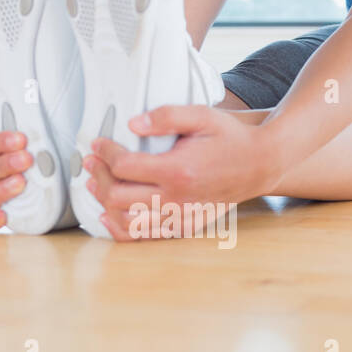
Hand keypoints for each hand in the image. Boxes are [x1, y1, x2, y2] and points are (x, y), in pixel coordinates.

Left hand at [83, 103, 272, 240]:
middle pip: (118, 197)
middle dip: (98, 178)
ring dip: (105, 203)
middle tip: (91, 163)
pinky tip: (110, 215)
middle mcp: (177, 199)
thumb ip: (167, 116)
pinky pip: (145, 235)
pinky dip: (122, 228)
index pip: (124, 167)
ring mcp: (180, 216)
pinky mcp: (184, 225)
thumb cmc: (231, 139)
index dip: (105, 153)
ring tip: (95, 185)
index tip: (98, 144)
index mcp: (178, 170)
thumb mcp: (202, 116)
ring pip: (127, 221)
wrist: (260, 164)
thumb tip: (133, 123)